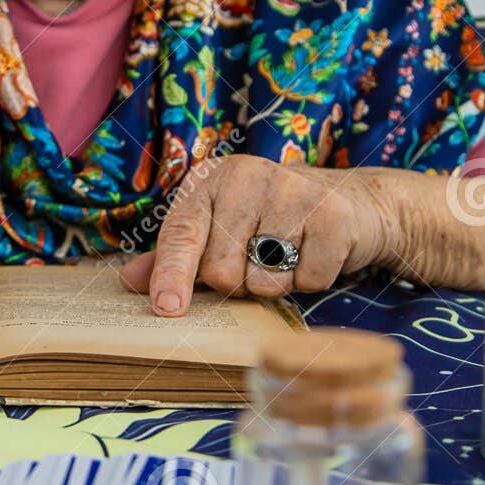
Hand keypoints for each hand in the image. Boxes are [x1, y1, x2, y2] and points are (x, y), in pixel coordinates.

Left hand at [118, 156, 392, 315]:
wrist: (354, 201)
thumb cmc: (273, 219)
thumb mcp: (220, 226)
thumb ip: (176, 254)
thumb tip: (129, 280)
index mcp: (212, 179)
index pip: (181, 233)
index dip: (172, 274)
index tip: (167, 308)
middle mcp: (248, 175)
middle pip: (222, 270)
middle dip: (238, 282)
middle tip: (258, 259)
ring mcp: (293, 191)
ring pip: (264, 281)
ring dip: (277, 284)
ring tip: (289, 253)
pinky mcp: (333, 215)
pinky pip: (308, 280)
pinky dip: (312, 280)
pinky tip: (317, 253)